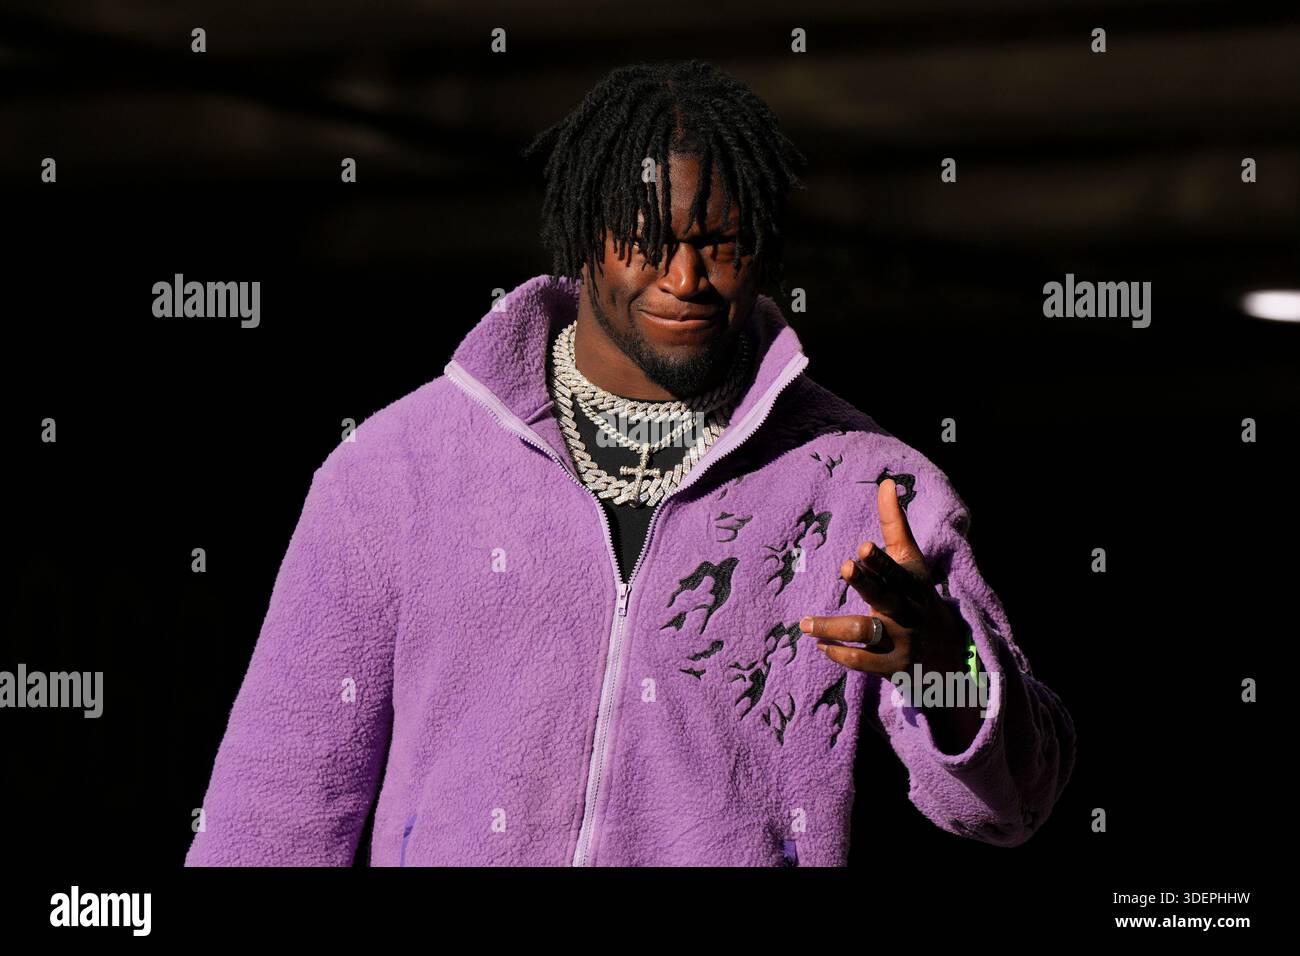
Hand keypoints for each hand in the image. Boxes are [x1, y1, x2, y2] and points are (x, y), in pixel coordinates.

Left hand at [799, 479, 968, 679]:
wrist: (948, 652)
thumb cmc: (917, 593)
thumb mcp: (910, 560)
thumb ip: (894, 523)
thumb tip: (886, 482)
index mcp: (910, 583)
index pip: (894, 569)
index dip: (880, 560)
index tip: (862, 547)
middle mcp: (906, 610)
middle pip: (884, 597)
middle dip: (865, 583)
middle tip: (845, 567)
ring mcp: (900, 640)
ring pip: (865, 632)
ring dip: (832, 627)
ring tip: (805, 623)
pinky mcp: (892, 666)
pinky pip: (862, 661)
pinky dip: (839, 654)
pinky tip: (820, 645)